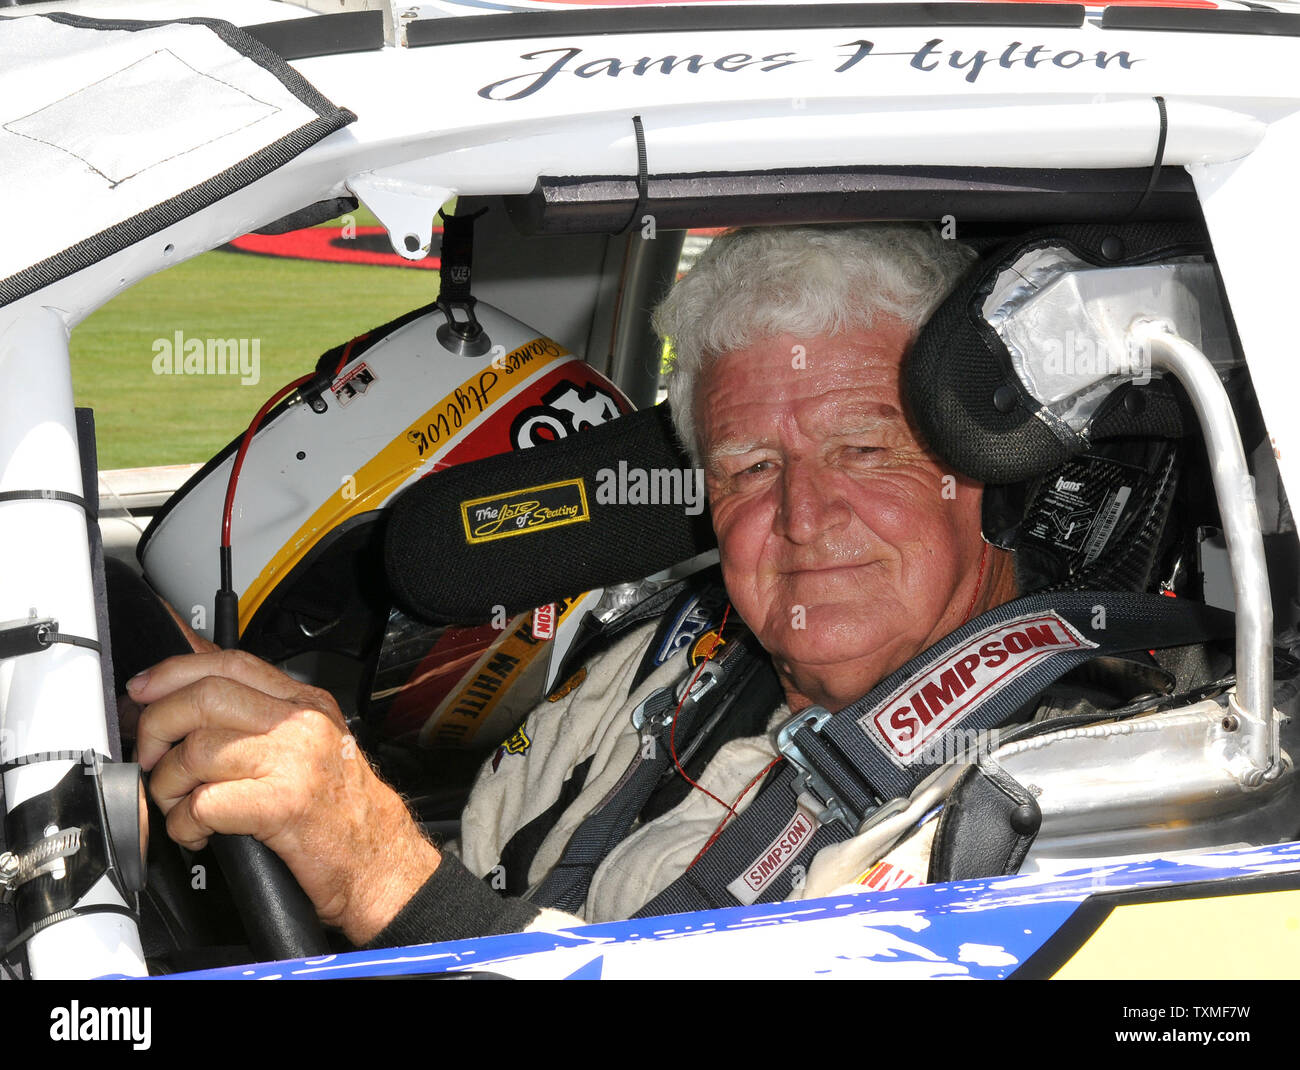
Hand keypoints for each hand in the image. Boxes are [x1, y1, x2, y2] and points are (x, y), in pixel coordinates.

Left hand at [127, 649, 440, 944]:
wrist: (378, 861)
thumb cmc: (341, 810)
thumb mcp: (309, 745)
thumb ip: (261, 715)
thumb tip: (196, 690)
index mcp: (306, 704)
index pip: (230, 663)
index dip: (175, 671)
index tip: (143, 689)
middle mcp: (302, 724)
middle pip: (205, 698)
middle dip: (157, 727)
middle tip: (151, 758)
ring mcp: (294, 761)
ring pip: (196, 752)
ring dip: (166, 786)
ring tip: (178, 806)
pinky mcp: (282, 805)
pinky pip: (204, 803)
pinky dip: (184, 823)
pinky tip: (197, 832)